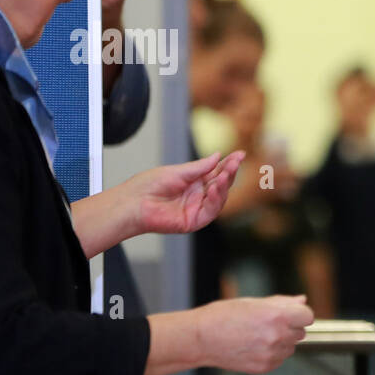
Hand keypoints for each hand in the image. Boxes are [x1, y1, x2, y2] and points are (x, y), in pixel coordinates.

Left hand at [125, 151, 243, 235]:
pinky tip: (214, 189)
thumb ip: (200, 167)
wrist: (133, 203)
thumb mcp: (178, 171)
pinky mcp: (194, 221)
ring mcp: (197, 208)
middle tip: (236, 162)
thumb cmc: (149, 186)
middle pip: (221, 184)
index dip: (228, 163)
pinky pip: (211, 211)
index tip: (240, 154)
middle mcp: (198, 195)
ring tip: (225, 174)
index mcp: (194, 181)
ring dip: (224, 186)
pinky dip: (215, 200)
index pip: (216, 172)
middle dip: (230, 172)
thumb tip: (218, 156)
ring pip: (219, 198)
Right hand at [198, 295, 313, 373]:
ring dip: (281, 341)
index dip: (299, 314)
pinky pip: (280, 359)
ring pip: (291, 347)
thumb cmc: (224, 316)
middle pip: (300, 332)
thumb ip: (282, 303)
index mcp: (277, 316)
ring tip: (257, 335)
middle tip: (266, 324)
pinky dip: (272, 354)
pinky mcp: (265, 367)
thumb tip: (302, 300)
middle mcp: (278, 336)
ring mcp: (272, 354)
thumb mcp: (254, 303)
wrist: (202, 339)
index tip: (290, 314)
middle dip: (289, 327)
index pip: (308, 317)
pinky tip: (253, 346)